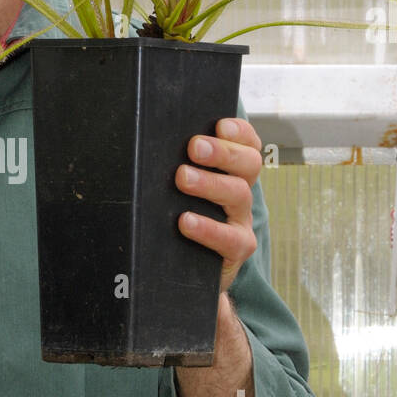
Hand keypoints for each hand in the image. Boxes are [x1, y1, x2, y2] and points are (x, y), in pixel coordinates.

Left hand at [175, 117, 261, 291]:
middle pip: (248, 164)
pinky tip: (185, 221)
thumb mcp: (176, 191)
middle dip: (222, 152)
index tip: (219, 125)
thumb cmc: (175, 222)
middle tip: (194, 146)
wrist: (184, 271)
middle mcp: (241, 193)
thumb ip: (175, 167)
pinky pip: (229, 238)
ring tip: (182, 178)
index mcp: (232, 172)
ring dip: (210, 183)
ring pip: (239, 194)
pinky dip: (208, 228)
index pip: (247, 144)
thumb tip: (148, 144)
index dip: (238, 132)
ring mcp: (241, 221)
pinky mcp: (237, 249)